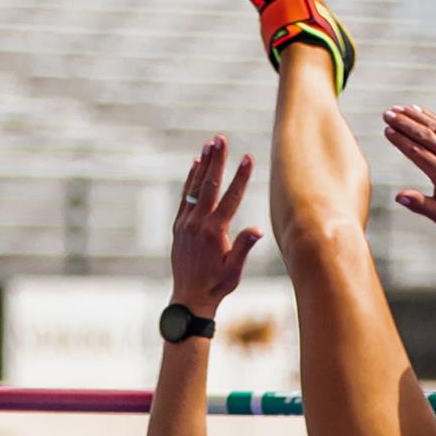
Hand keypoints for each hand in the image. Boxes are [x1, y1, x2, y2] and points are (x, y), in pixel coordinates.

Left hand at [170, 136, 262, 314]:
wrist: (189, 298)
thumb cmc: (216, 285)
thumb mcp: (235, 270)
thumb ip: (244, 247)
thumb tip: (257, 229)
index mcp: (214, 232)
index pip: (231, 198)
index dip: (241, 176)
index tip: (249, 158)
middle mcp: (197, 223)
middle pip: (209, 184)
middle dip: (217, 160)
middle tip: (221, 138)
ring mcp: (185, 223)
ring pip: (195, 187)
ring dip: (203, 164)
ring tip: (209, 144)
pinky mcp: (178, 225)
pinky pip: (185, 196)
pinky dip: (190, 179)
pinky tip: (196, 165)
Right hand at [383, 105, 435, 242]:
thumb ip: (420, 205)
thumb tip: (399, 196)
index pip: (419, 153)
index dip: (401, 140)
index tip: (387, 130)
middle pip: (426, 136)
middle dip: (405, 123)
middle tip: (387, 114)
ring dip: (415, 116)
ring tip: (398, 109)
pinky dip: (431, 118)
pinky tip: (417, 110)